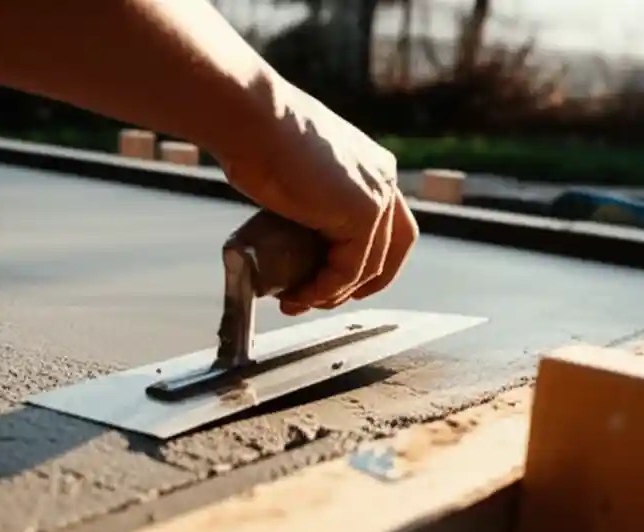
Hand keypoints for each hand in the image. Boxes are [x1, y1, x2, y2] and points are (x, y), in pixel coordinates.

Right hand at [217, 81, 416, 315]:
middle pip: (392, 250)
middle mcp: (383, 179)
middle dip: (358, 284)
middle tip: (318, 299)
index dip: (363, 263)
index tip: (330, 283)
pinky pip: (351, 270)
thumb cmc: (257, 136)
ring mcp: (379, 196)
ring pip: (369, 266)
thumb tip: (296, 234)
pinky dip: (326, 289)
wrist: (250, 119)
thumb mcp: (297, 171)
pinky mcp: (365, 214)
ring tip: (297, 300)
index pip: (386, 228)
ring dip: (332, 293)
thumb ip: (311, 200)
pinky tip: (300, 293)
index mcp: (372, 166)